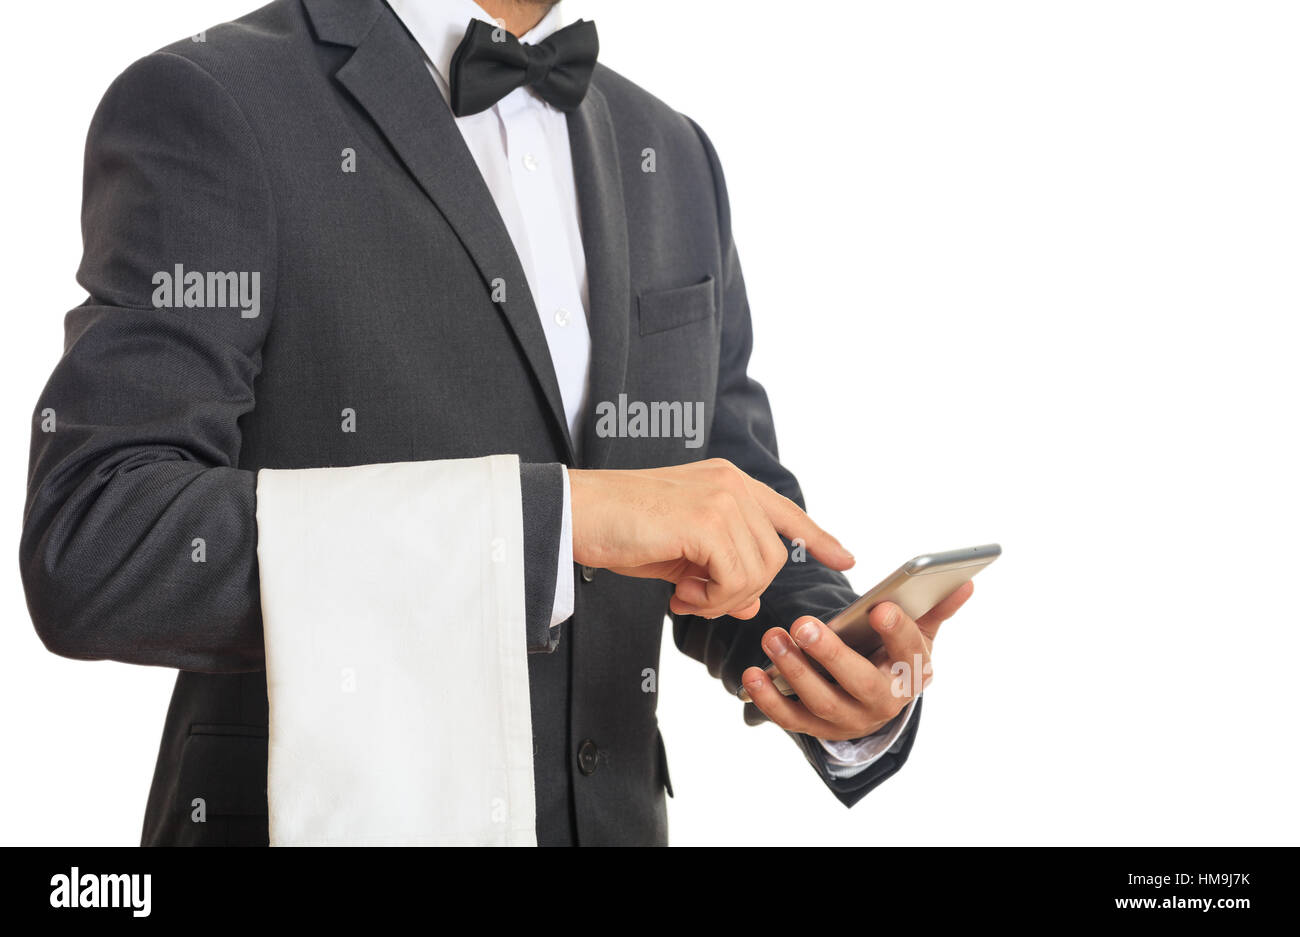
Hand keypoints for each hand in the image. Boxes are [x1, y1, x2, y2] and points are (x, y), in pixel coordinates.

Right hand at [568, 459, 853, 619]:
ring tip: (684, 595)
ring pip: (758, 573)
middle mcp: (732, 484)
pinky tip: (680, 593)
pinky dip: (712, 599)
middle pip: (774, 558)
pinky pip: (736, 580)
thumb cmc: (618, 529)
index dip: (818, 537)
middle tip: (695, 598)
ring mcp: (723, 499)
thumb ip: (719, 571)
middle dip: (742, 592)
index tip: (844, 556)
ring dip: (723, 599)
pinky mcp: (709, 521)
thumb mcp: (680, 555)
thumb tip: (752, 602)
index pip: (786, 511)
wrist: (576, 514)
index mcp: (727, 482)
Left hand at [740, 582, 973, 739]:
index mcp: (912, 673)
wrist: (874, 702)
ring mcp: (848, 719)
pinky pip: (791, 719)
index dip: (897, 632)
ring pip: (821, 701)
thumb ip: (935, 607)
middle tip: (804, 624)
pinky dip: (770, 699)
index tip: (880, 608)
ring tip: (773, 638)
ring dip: (794, 671)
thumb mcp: (919, 634)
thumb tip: (963, 579)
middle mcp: (883, 702)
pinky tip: (753, 674)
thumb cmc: (893, 655)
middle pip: (859, 682)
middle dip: (831, 655)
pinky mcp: (816, 729)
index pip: (909, 653)